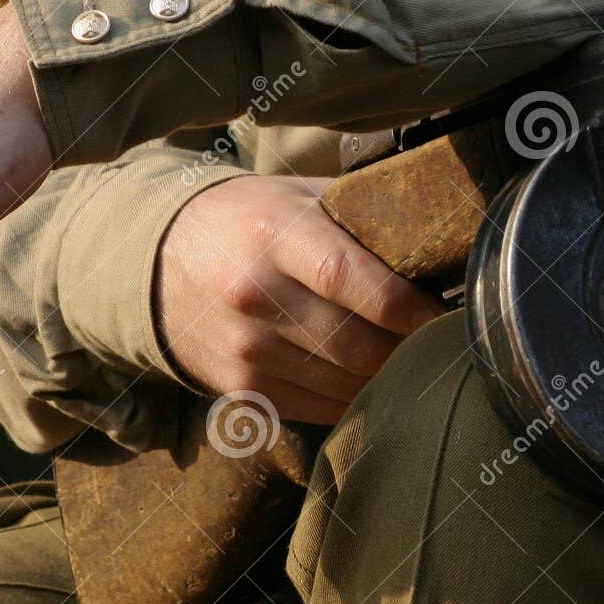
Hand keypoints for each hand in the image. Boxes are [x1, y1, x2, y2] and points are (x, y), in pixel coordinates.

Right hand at [155, 175, 447, 424]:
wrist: (158, 259)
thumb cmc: (251, 219)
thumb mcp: (299, 196)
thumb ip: (360, 218)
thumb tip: (440, 242)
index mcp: (274, 234)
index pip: (350, 279)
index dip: (407, 307)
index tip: (445, 315)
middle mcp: (254, 295)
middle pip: (354, 344)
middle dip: (410, 350)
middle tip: (444, 344)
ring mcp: (245, 350)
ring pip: (343, 384)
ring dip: (389, 378)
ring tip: (417, 361)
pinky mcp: (242, 390)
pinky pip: (320, 407)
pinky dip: (356, 398)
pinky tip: (374, 378)